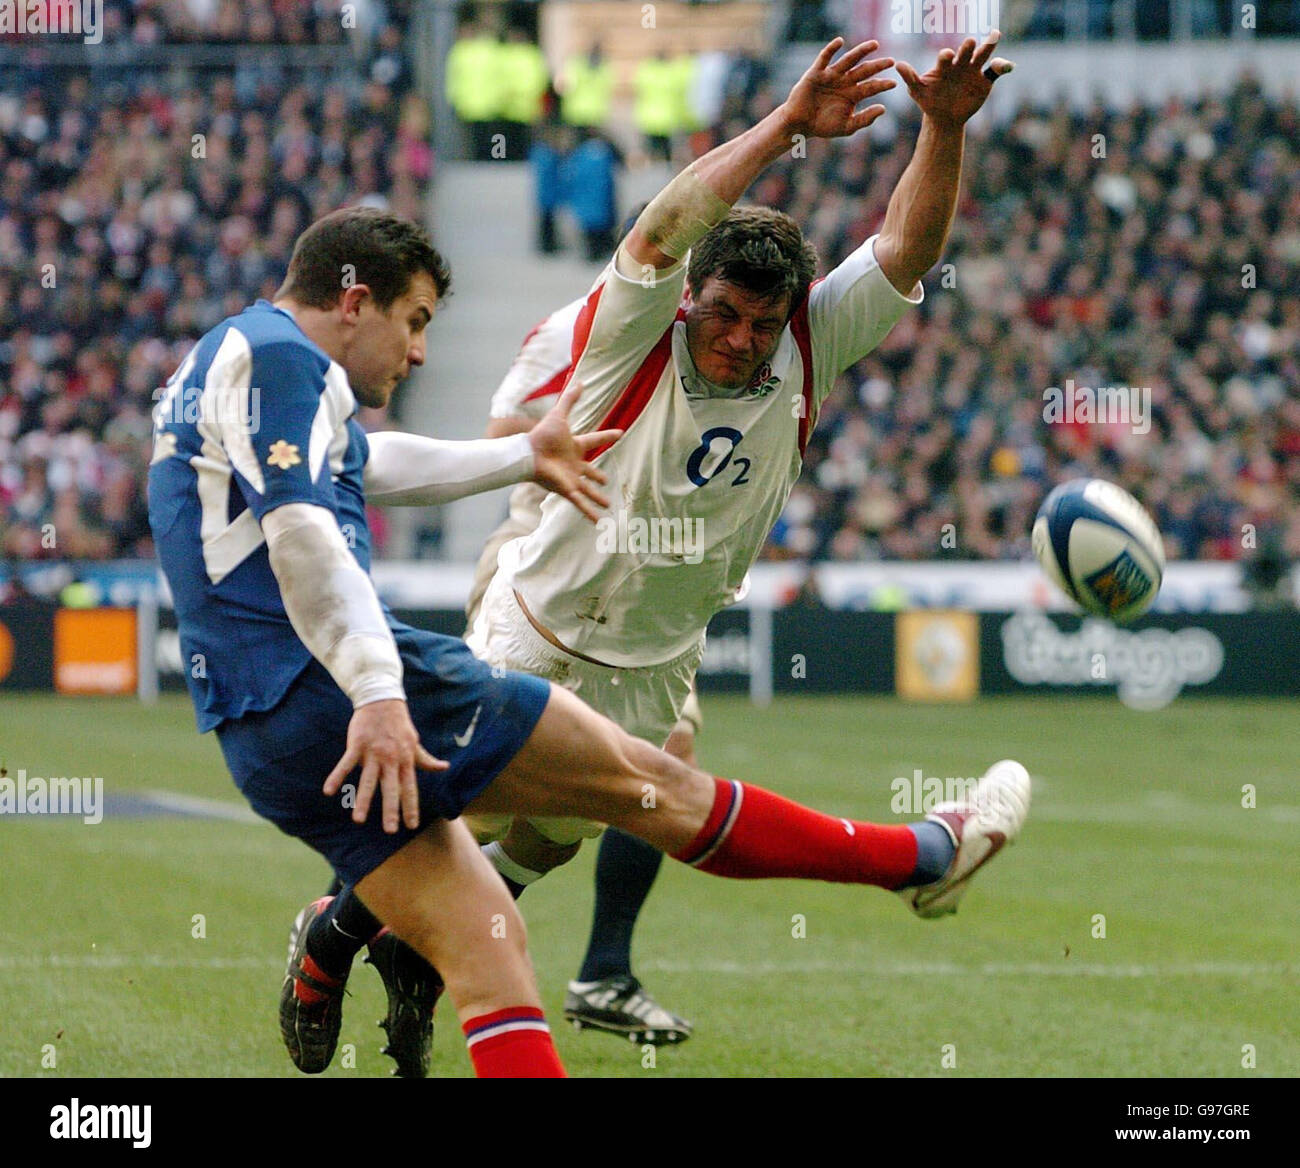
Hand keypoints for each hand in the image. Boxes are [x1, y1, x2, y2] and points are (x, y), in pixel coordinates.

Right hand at [323, 699, 447, 832]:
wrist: (382, 700)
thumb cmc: (399, 725)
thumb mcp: (415, 743)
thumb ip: (427, 760)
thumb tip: (445, 767)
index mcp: (406, 761)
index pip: (410, 788)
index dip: (411, 807)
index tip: (412, 825)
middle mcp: (391, 760)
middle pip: (391, 789)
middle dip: (391, 810)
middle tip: (391, 831)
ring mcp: (373, 753)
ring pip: (368, 781)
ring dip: (363, 801)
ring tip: (358, 820)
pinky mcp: (357, 745)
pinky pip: (346, 764)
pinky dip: (337, 776)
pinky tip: (329, 791)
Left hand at [527, 379, 622, 522]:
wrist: (528, 452)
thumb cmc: (542, 435)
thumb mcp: (559, 415)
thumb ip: (570, 400)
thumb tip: (581, 382)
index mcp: (574, 447)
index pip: (594, 440)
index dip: (607, 436)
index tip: (620, 433)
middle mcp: (574, 464)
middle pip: (590, 471)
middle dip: (598, 476)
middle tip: (606, 481)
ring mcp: (571, 478)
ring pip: (588, 490)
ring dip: (597, 498)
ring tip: (608, 505)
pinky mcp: (567, 490)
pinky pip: (581, 503)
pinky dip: (589, 513)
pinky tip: (598, 523)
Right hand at [780, 38, 895, 140]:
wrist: (800, 125)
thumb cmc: (823, 126)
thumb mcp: (847, 127)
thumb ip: (864, 119)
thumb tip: (883, 108)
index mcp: (853, 94)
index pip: (871, 86)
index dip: (882, 84)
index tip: (894, 83)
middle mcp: (844, 82)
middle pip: (864, 70)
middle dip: (878, 65)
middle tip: (891, 61)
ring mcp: (831, 75)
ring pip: (849, 60)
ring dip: (862, 51)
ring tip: (875, 44)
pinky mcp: (817, 72)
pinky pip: (825, 58)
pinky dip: (831, 49)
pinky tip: (840, 41)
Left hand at [895, 30, 1013, 128]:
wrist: (944, 116)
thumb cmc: (929, 100)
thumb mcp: (917, 91)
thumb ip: (910, 78)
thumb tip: (898, 64)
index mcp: (945, 65)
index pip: (946, 57)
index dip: (946, 55)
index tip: (947, 55)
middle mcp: (961, 63)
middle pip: (966, 52)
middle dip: (967, 47)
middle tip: (969, 42)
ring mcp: (974, 71)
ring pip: (983, 55)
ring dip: (988, 46)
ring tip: (994, 35)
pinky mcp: (986, 81)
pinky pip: (996, 71)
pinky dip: (1003, 66)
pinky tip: (1009, 66)